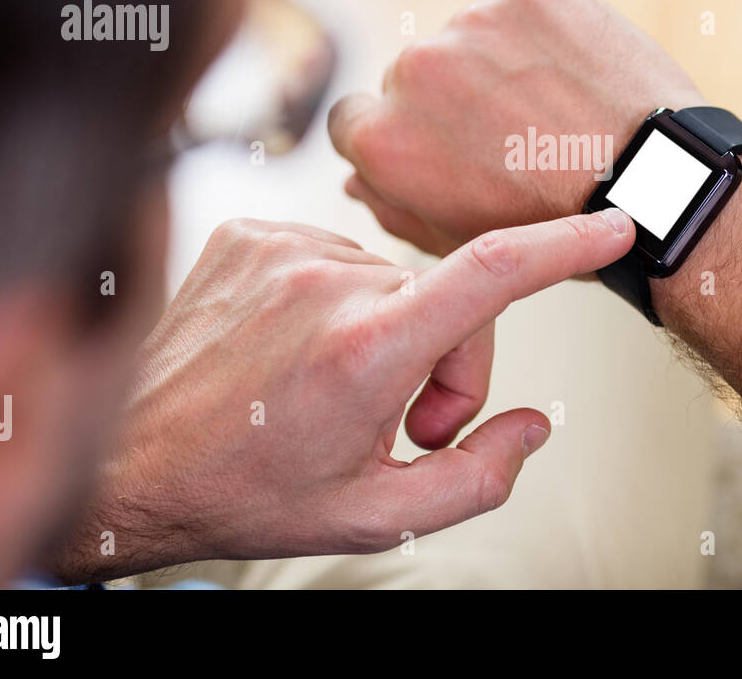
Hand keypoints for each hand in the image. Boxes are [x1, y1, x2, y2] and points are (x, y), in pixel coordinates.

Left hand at [50, 209, 634, 580]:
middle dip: (453, 359)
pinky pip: (338, 257)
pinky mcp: (250, 236)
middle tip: (412, 423)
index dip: (565, 245)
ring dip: (396, 328)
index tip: (613, 226)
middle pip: (452, 295)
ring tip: (343, 390)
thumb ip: (479, 476)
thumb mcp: (377, 515)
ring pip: (395, 276)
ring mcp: (283, 252)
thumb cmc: (247, 493)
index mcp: (365, 350)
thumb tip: (531, 425)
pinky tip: (304, 348)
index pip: (491, 271)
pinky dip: (342, 299)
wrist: (129, 464)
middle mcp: (326, 284)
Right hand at [328, 0, 702, 254]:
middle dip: (452, 98)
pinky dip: (547, 33)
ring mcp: (472, 22)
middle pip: (414, 74)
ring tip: (557, 109)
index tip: (442, 142)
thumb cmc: (557, 229)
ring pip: (471, 37)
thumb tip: (356, 177)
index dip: (401, 133)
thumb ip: (394, 207)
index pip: (353, 116)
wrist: (655, 187)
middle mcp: (414, 70)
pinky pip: (523, 8)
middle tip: (515, 133)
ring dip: (500, 62)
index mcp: (384, 138)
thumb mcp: (460, 242)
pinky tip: (580, 77)